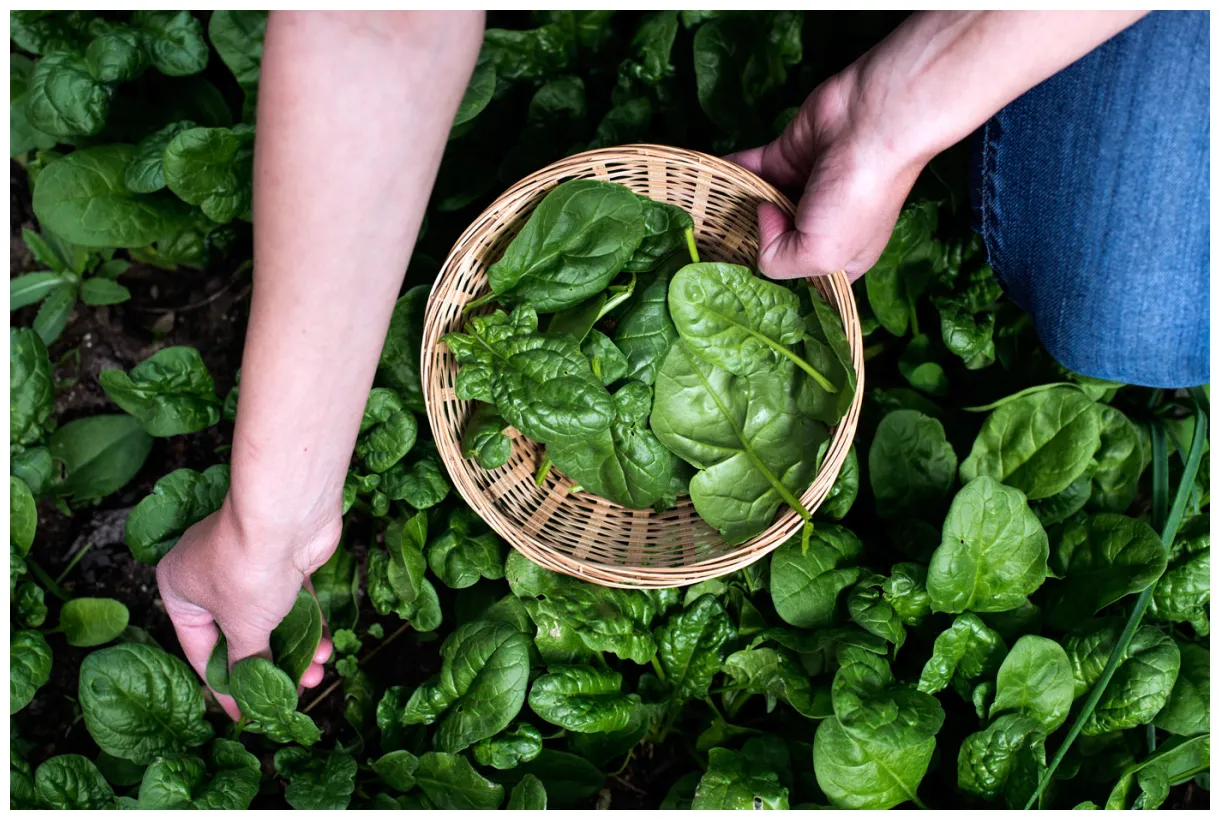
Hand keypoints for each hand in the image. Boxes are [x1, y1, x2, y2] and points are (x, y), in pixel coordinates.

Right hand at [155, 502, 339, 719]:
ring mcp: (249, 564)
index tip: (245, 715)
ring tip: (317, 674)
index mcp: (179, 589)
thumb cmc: (248, 569)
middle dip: (269, 666)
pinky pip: (293, 602)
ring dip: (294, 648)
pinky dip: (307, 624)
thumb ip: (247, 658)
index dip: (224, 686)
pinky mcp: (284, 559)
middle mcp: (209, 574)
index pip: (200, 650)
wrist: (287, 514)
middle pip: (239, 634)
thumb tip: (252, 684)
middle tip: (292, 693)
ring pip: (270, 619)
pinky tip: (325, 647)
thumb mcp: (243, 626)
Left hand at [726, 68, 924, 280]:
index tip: (753, 277)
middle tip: (716, 248)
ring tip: (705, 215)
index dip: (781, 276)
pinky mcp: (787, 155)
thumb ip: (777, 260)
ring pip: (760, 203)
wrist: (871, 124)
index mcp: (840, 257)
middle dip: (751, 243)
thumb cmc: (856, 197)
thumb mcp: (819, 255)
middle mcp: (822, 224)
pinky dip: (731, 172)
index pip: (803, 277)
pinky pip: (751, 169)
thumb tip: (759, 217)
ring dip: (736, 206)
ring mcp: (803, 188)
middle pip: (776, 240)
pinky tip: (708, 179)